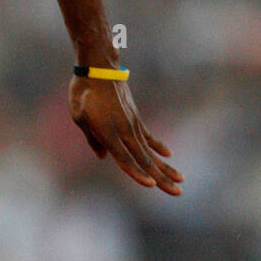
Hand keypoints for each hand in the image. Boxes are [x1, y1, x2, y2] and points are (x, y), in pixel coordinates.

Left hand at [69, 75, 182, 195]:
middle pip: (144, 160)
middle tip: (178, 193)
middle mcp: (124, 130)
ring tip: (181, 180)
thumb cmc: (83, 92)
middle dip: (162, 179)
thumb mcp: (79, 116)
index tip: (151, 185)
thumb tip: (103, 156)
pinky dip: (158, 146)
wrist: (99, 67)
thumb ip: (92, 138)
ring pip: (150, 151)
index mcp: (108, 132)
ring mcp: (132, 124)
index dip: (137, 174)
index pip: (125, 159)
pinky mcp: (135, 116)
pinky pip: (148, 135)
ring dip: (166, 167)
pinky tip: (169, 155)